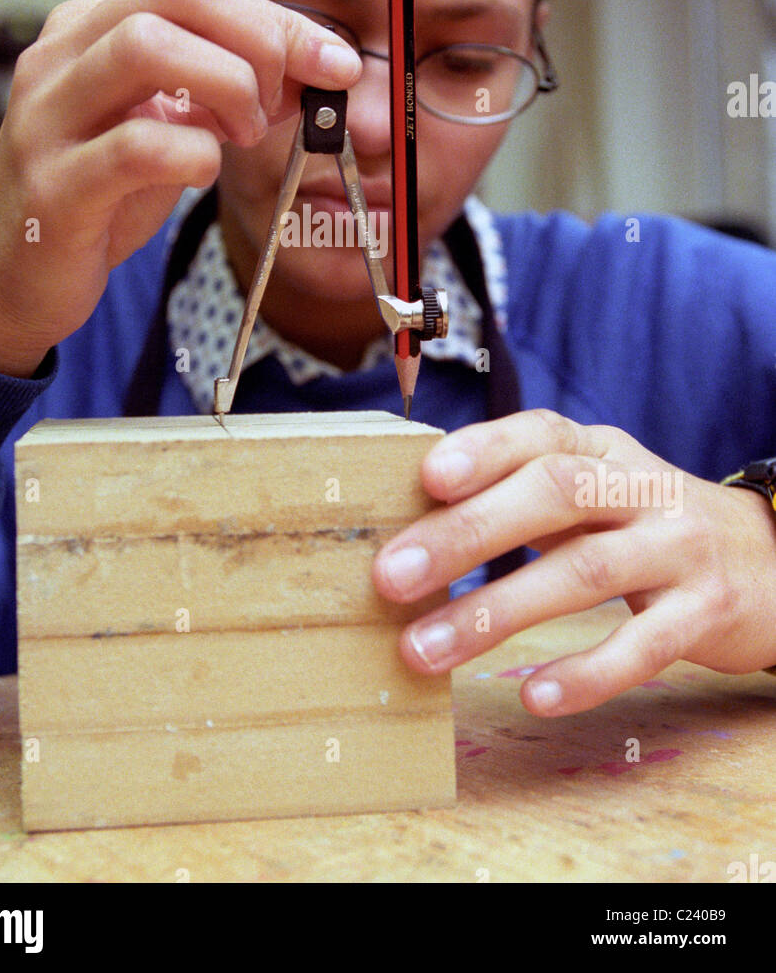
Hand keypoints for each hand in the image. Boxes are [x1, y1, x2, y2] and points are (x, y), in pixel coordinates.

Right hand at [0, 0, 359, 375]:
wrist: (11, 278)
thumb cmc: (97, 197)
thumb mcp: (166, 127)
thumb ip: (226, 90)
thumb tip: (313, 69)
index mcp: (89, 28)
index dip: (276, 17)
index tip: (331, 63)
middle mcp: (61, 57)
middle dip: (257, 40)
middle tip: (278, 102)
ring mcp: (49, 118)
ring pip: (147, 48)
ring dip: (228, 86)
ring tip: (242, 134)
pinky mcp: (54, 186)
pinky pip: (136, 146)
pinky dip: (194, 154)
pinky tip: (202, 173)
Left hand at [372, 409, 775, 714]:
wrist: (765, 561)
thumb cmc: (640, 524)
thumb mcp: (591, 491)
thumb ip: (517, 492)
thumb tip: (408, 517)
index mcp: (601, 450)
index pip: (541, 436)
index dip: (483, 450)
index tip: (424, 478)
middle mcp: (641, 488)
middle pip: (553, 496)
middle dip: (467, 534)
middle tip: (391, 578)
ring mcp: (677, 548)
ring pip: (584, 572)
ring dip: (495, 613)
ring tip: (424, 651)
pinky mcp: (704, 613)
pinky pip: (643, 646)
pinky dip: (585, 672)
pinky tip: (533, 695)